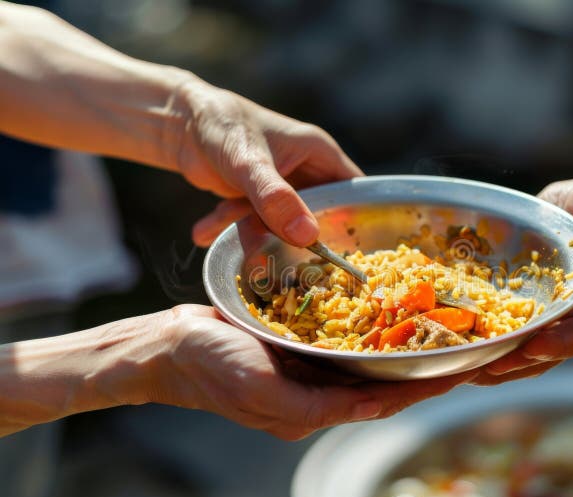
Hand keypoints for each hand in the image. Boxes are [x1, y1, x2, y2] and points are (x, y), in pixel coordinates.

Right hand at [156, 305, 475, 439]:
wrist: (170, 345)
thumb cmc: (211, 367)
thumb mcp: (263, 389)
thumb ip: (319, 405)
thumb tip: (373, 408)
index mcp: (313, 411)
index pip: (384, 400)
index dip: (426, 387)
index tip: (464, 371)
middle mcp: (318, 393)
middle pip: (384, 383)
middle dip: (424, 367)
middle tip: (465, 348)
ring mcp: (309, 370)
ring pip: (369, 361)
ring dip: (404, 347)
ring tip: (441, 331)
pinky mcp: (299, 347)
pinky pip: (345, 340)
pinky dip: (373, 330)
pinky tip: (392, 315)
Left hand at [173, 80, 361, 246]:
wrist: (179, 121)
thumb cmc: (223, 127)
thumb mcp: (251, 164)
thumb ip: (277, 200)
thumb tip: (307, 237)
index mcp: (320, 154)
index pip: (354, 193)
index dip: (356, 223)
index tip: (347, 255)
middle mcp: (307, 170)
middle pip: (319, 215)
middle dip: (299, 239)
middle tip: (284, 262)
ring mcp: (282, 185)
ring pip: (282, 223)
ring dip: (255, 235)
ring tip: (233, 245)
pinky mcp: (257, 197)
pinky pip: (253, 221)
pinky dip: (230, 228)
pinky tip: (204, 232)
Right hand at [472, 143, 572, 384]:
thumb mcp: (562, 204)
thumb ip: (529, 227)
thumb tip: (487, 242)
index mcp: (555, 270)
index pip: (512, 298)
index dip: (484, 313)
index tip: (450, 328)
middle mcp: (571, 295)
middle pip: (527, 329)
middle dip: (496, 350)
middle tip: (460, 366)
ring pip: (553, 341)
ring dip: (521, 356)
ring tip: (487, 368)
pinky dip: (562, 341)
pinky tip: (535, 346)